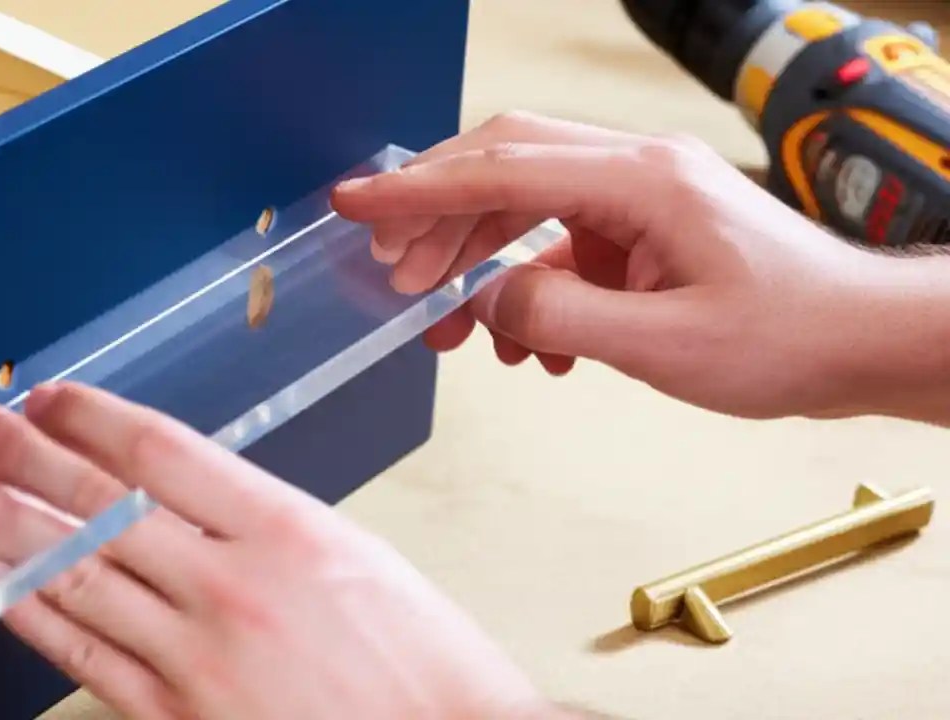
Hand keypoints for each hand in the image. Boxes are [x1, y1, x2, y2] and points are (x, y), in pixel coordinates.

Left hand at [0, 382, 550, 719]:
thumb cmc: (418, 661)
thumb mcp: (352, 556)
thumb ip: (262, 522)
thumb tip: (178, 498)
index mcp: (288, 529)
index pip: (162, 452)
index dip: (91, 418)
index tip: (50, 399)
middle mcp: (235, 585)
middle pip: (104, 503)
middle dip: (23, 458)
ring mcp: (201, 656)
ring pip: (80, 575)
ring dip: (5, 527)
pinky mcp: (179, 717)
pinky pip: (87, 656)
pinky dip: (34, 615)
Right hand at [331, 111, 908, 420]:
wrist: (860, 341)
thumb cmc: (789, 336)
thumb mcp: (665, 343)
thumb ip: (561, 314)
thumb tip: (490, 299)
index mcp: (640, 182)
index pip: (501, 171)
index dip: (417, 189)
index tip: (356, 202)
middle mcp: (634, 174)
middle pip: (503, 169)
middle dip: (437, 220)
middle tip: (394, 275)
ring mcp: (638, 200)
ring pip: (525, 208)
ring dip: (477, 263)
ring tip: (448, 326)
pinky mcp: (643, 232)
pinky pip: (560, 247)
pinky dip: (527, 288)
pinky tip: (529, 344)